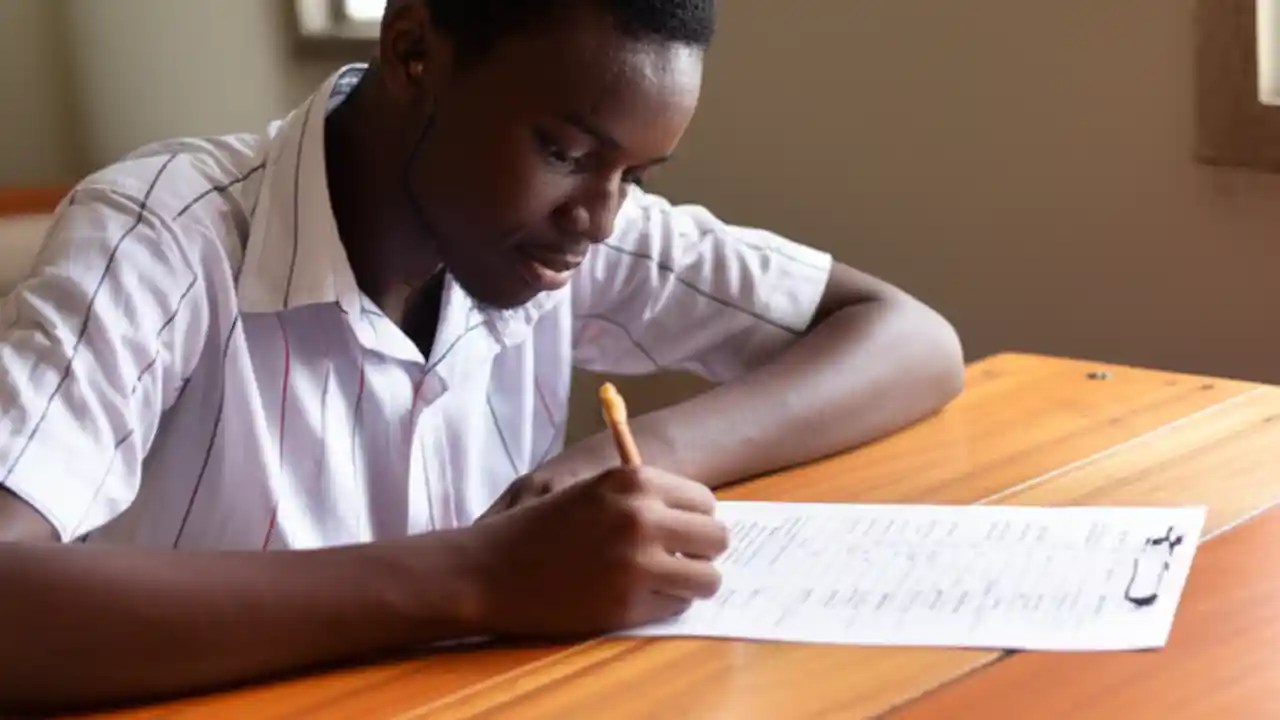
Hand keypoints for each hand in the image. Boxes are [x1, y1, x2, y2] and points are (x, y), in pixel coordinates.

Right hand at [464, 466, 728, 635]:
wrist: (490, 568)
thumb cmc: (540, 526)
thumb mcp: (594, 491)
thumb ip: (644, 499)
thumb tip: (698, 519)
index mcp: (635, 480)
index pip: (705, 502)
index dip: (694, 520)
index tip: (679, 532)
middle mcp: (643, 518)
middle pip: (717, 539)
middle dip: (701, 552)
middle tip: (678, 560)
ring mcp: (638, 564)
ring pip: (708, 579)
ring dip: (690, 582)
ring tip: (661, 581)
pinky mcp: (628, 605)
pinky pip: (677, 607)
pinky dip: (664, 604)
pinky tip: (633, 596)